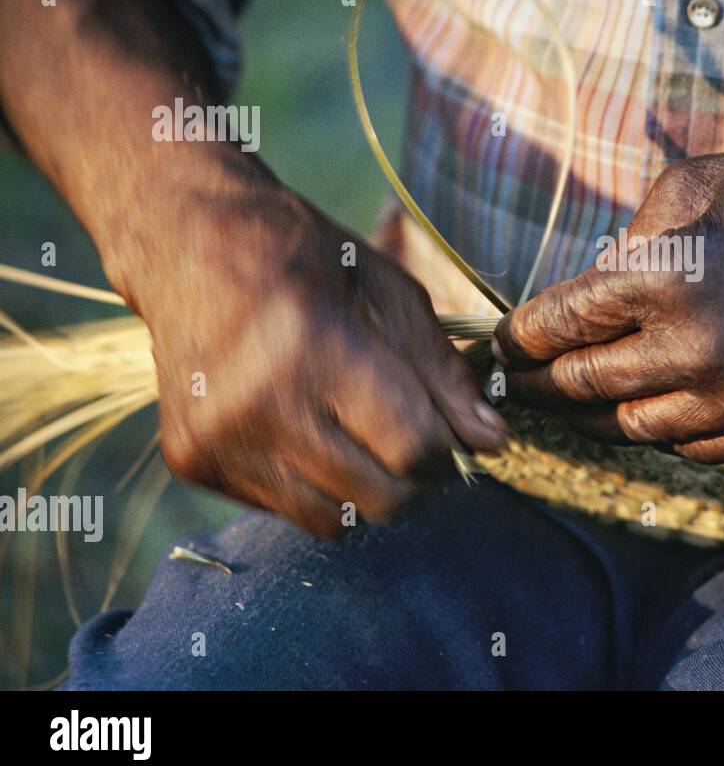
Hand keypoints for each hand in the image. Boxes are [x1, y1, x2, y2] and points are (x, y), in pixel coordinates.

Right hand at [120, 183, 510, 538]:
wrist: (188, 244)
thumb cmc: (308, 261)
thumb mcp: (393, 295)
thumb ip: (444, 375)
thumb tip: (493, 441)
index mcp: (315, 348)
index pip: (413, 450)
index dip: (449, 450)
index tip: (452, 431)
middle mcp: (259, 404)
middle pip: (382, 499)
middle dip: (417, 479)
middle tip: (416, 440)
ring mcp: (218, 441)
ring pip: (337, 522)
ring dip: (368, 490)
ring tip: (363, 435)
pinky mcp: (193, 464)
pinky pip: (287, 511)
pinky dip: (317, 485)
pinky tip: (309, 430)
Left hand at [494, 138, 723, 462]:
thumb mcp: (695, 184)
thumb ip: (627, 245)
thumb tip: (586, 296)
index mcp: (665, 278)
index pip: (557, 327)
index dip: (518, 340)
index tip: (503, 345)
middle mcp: (697, 351)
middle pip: (583, 388)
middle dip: (541, 384)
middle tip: (520, 384)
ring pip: (633, 431)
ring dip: (595, 417)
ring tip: (575, 404)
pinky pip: (694, 450)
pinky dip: (664, 430)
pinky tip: (652, 409)